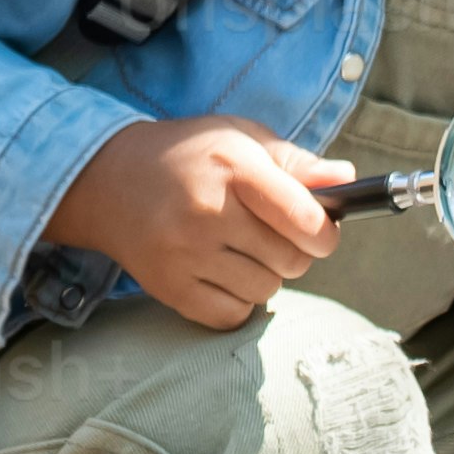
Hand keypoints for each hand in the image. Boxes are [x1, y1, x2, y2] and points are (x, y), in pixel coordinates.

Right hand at [44, 116, 345, 328]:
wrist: (106, 180)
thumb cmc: (186, 156)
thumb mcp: (240, 138)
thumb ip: (296, 162)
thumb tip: (347, 180)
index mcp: (233, 168)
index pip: (306, 220)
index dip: (325, 233)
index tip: (319, 231)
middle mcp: (208, 212)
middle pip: (292, 261)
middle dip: (294, 253)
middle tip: (272, 236)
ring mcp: (185, 254)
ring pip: (265, 291)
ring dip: (265, 276)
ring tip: (240, 250)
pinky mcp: (169, 287)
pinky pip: (232, 315)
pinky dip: (237, 301)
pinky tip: (222, 272)